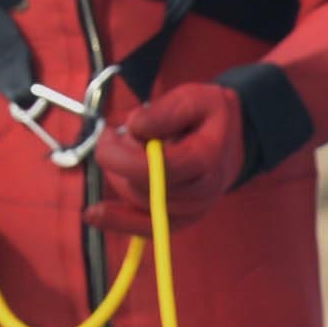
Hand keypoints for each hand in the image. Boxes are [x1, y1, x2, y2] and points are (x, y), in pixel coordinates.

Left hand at [91, 80, 249, 215]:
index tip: (106, 135)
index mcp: (206, 158)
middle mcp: (202, 192)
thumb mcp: (192, 97)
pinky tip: (93, 215)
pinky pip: (145, 228)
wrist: (234, 139)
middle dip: (120, 161)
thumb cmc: (209, 115)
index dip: (122, 156)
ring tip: (131, 151)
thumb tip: (133, 127)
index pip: (157, 168)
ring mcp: (193, 210)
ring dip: (121, 177)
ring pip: (138, 203)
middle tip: (116, 136)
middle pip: (143, 187)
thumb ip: (163, 111)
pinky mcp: (181, 220)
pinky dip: (118, 221)